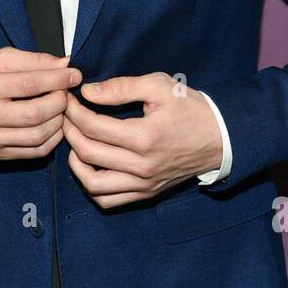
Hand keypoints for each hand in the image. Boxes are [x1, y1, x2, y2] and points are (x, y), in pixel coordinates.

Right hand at [0, 46, 81, 160]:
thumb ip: (32, 60)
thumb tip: (64, 65)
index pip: (28, 84)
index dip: (57, 80)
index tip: (74, 74)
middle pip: (35, 113)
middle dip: (60, 102)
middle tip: (66, 92)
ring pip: (38, 135)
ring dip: (59, 121)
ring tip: (61, 108)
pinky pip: (36, 152)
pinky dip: (53, 138)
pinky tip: (55, 125)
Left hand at [61, 72, 222, 209]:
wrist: (221, 138)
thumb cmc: (191, 109)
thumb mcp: (160, 86)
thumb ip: (122, 87)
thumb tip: (89, 92)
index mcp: (144, 137)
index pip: (93, 127)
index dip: (74, 112)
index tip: (69, 100)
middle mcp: (142, 166)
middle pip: (87, 153)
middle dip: (69, 131)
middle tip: (67, 116)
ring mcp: (144, 184)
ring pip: (93, 184)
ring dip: (75, 163)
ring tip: (74, 143)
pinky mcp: (146, 193)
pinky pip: (108, 200)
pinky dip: (92, 187)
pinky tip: (90, 166)